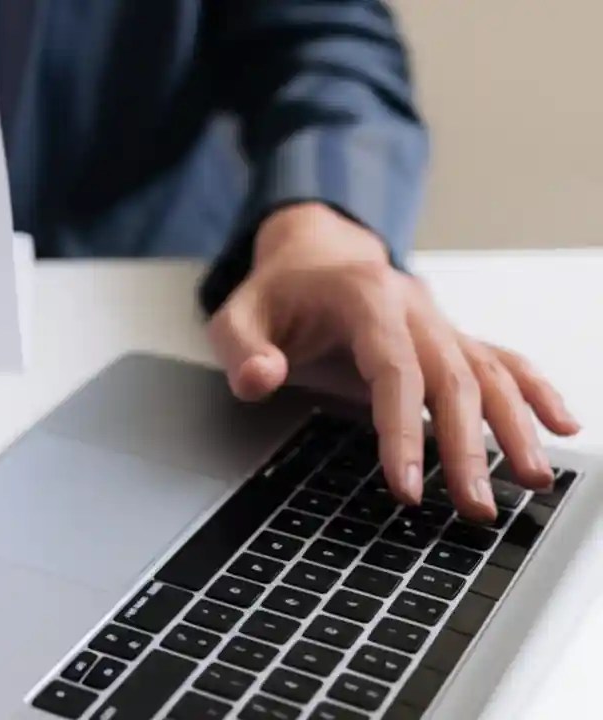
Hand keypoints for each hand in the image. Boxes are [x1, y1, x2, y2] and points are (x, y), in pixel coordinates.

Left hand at [207, 203, 579, 521]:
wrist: (313, 254)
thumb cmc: (276, 294)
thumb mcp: (236, 315)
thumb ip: (242, 349)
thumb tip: (260, 380)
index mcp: (365, 298)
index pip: (394, 371)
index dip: (403, 430)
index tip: (407, 485)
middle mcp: (414, 307)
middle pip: (451, 379)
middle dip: (468, 446)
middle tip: (476, 505)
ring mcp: (438, 322)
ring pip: (486, 373)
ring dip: (515, 427)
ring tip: (535, 481)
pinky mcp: (449, 337)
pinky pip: (500, 359)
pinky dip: (534, 389)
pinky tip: (563, 423)